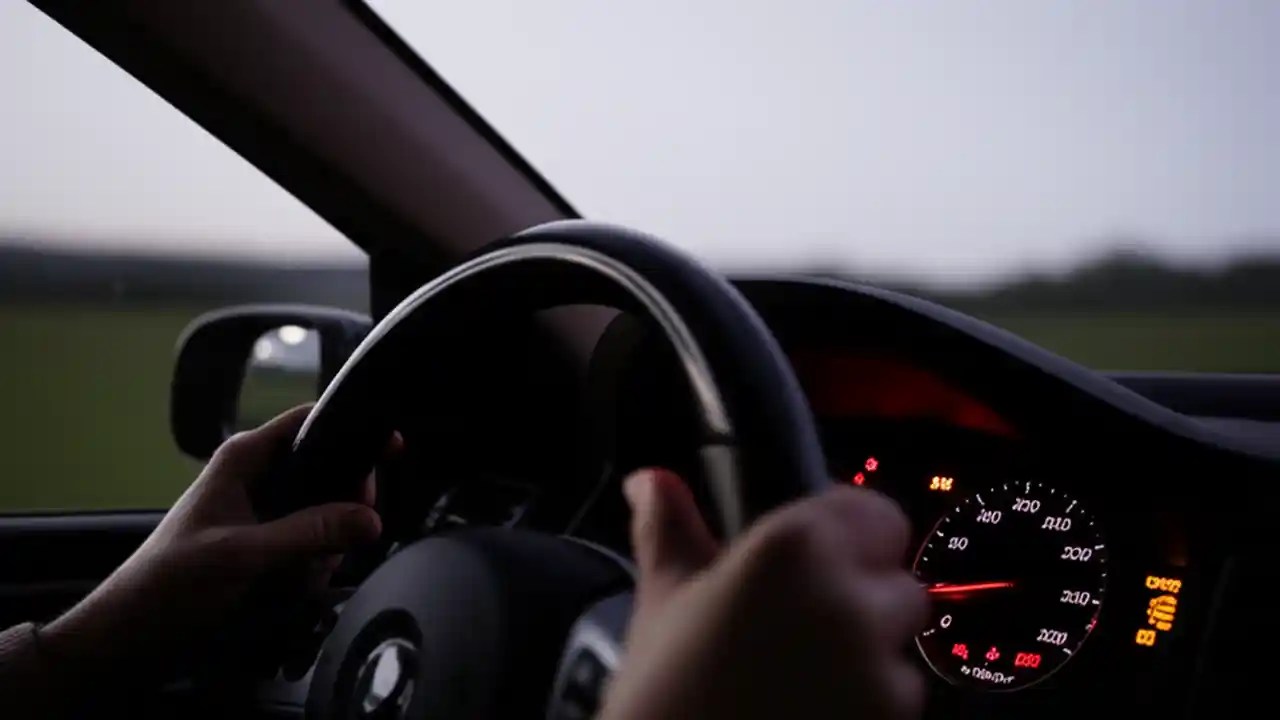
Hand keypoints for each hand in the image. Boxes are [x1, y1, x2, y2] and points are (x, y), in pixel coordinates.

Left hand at [39, 406, 386, 692]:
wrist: (133, 633)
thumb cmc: (169, 583)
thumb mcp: (245, 553)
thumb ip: (310, 532)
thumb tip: (369, 520)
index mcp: (245, 459)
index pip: (310, 421)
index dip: (350, 429)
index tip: (387, 448)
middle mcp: (257, 479)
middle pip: (329, 473)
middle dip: (341, 509)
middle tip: (342, 537)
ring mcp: (263, 514)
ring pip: (325, 516)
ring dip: (324, 548)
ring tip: (300, 576)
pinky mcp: (265, 546)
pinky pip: (310, 547)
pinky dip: (311, 568)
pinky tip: (292, 588)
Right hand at [600, 469, 928, 719]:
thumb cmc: (661, 691)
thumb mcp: (663, 600)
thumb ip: (669, 529)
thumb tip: (648, 480)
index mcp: (793, 547)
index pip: (878, 515)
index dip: (853, 536)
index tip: (820, 559)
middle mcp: (848, 600)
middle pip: (898, 584)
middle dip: (864, 603)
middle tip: (801, 629)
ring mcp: (878, 671)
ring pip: (901, 649)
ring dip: (870, 658)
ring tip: (800, 679)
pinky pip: (899, 700)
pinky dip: (869, 706)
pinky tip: (810, 709)